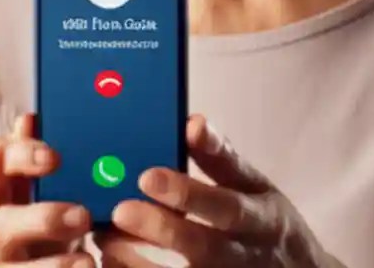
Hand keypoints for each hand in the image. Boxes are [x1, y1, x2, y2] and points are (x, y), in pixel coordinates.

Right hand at [0, 113, 95, 266]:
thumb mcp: (18, 185)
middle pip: (2, 225)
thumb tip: (30, 119)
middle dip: (42, 220)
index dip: (23, 154)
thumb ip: (26, 156)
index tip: (56, 157)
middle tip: (82, 216)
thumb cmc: (15, 214)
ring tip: (87, 261)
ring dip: (53, 265)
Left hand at [95, 114, 344, 267]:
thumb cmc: (267, 226)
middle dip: (159, 229)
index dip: (188, 193)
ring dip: (140, 261)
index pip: (226, 208)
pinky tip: (113, 262)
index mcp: (260, 221)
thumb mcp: (258, 187)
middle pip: (202, 250)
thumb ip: (223, 157)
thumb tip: (192, 121)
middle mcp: (243, 258)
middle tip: (120, 209)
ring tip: (106, 237)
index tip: (148, 175)